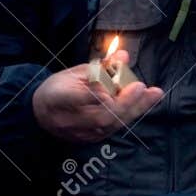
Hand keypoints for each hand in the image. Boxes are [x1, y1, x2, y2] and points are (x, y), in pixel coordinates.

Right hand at [32, 47, 163, 143]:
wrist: (41, 115)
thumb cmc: (59, 88)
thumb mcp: (74, 72)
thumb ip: (101, 67)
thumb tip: (124, 56)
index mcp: (56, 97)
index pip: (72, 98)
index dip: (91, 96)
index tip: (107, 91)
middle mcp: (67, 119)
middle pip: (99, 116)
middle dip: (123, 101)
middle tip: (139, 87)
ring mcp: (80, 133)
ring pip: (111, 125)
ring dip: (135, 108)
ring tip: (154, 93)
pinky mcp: (91, 139)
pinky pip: (115, 128)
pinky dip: (132, 112)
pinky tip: (146, 100)